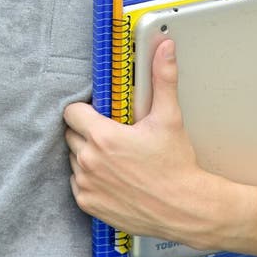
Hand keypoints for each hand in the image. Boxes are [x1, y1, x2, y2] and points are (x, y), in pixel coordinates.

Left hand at [64, 39, 227, 248]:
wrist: (185, 209)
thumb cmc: (176, 165)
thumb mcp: (169, 117)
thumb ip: (163, 78)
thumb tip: (165, 48)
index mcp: (102, 136)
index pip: (71, 112)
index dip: (85, 110)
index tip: (100, 114)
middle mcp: (89, 161)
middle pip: (72, 134)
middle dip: (88, 131)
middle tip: (114, 134)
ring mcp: (87, 185)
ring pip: (74, 158)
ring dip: (88, 155)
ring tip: (116, 157)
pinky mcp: (88, 204)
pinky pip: (78, 183)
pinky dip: (90, 179)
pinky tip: (113, 176)